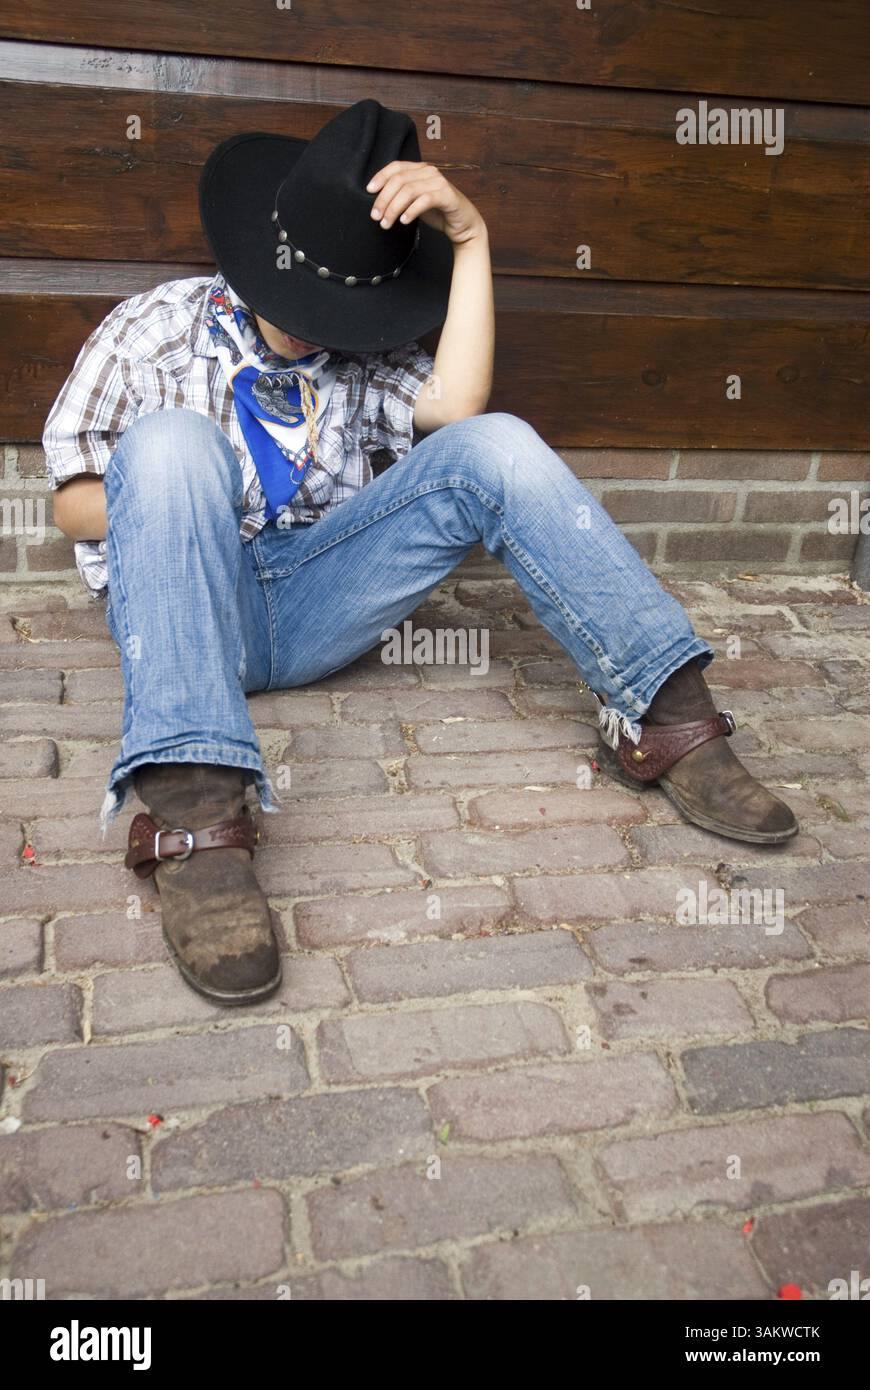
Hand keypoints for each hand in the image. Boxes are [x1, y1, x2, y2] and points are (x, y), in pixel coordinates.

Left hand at [366, 160, 485, 245]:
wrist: (463, 224)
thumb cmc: (437, 212)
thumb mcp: (415, 201)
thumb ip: (401, 195)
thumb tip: (377, 200)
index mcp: (420, 169)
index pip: (396, 167)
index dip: (380, 177)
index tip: (368, 192)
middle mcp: (429, 172)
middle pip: (399, 180)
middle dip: (383, 199)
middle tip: (375, 216)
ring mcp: (439, 182)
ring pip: (409, 191)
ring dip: (394, 208)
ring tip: (386, 223)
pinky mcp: (447, 195)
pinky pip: (424, 200)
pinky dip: (411, 211)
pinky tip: (404, 221)